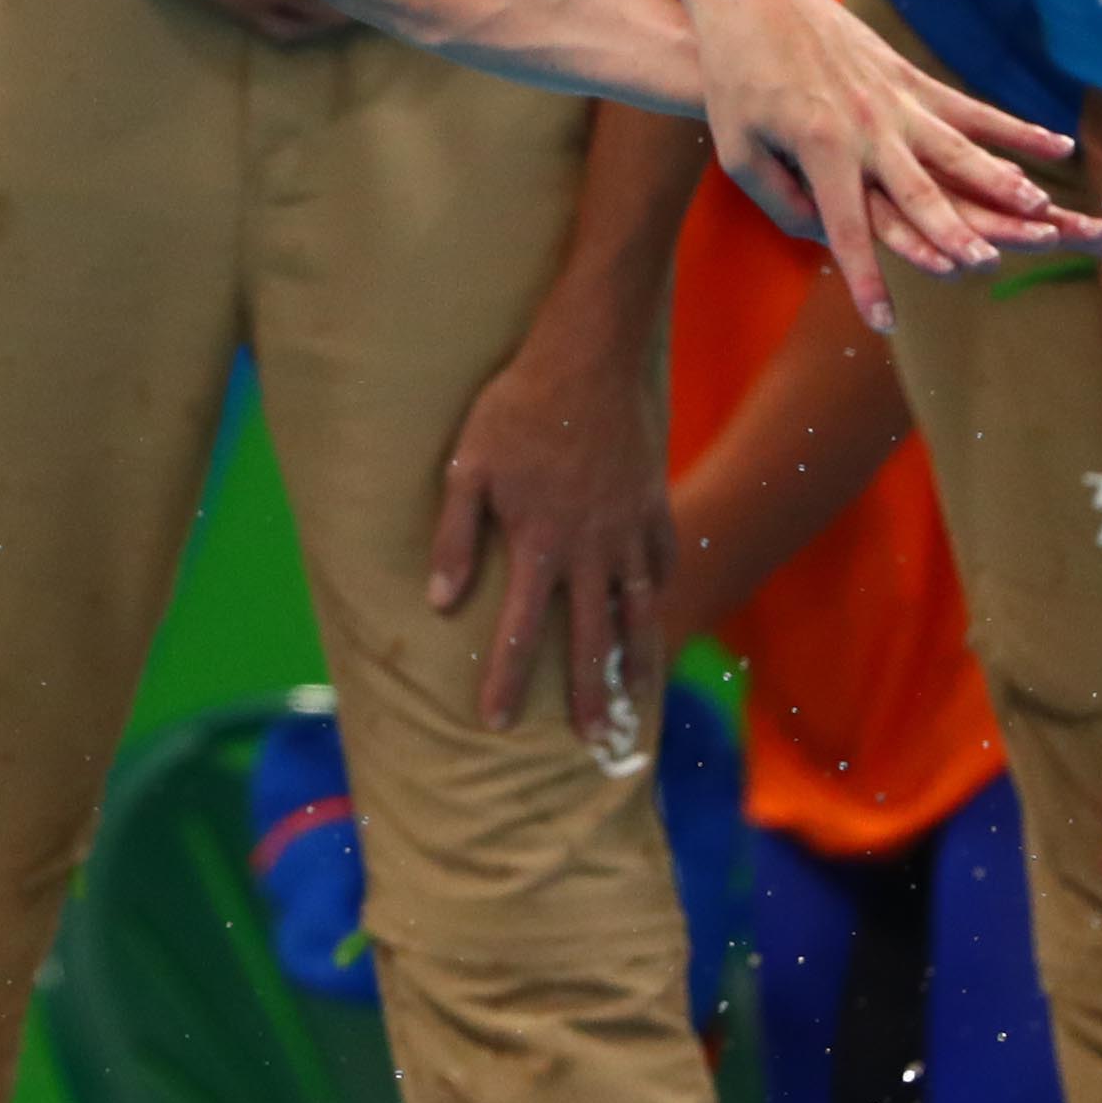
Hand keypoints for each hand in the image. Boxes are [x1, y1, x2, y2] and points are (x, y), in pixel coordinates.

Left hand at [427, 325, 667, 746]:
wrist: (588, 358)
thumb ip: (455, 537)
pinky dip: (656, 594)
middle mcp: (591, 549)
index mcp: (540, 543)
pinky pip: (661, 563)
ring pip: (637, 612)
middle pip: (591, 639)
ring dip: (634, 662)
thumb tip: (440, 601)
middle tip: (594, 744)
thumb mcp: (468, 466)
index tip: (495, 723)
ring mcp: (630, 530)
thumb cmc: (516, 408)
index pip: (521, 630)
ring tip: (633, 702)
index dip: (507, 680)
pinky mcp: (655, 505)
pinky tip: (651, 614)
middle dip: (588, 696)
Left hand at [678, 0, 1101, 326]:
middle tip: (985, 266)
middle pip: (918, 192)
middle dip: (952, 233)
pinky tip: (1061, 148)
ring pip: (960, 150)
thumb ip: (778, 199)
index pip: (847, 229)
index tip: (884, 324)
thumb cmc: (737, 77)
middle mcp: (866, 126)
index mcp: (820, 148)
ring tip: (1045, 214)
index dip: (866, 279)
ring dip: (1002, 184)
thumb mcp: (737, 147)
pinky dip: (1017, 131)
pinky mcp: (911, 78)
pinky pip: (973, 109)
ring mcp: (896, 99)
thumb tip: (823, 236)